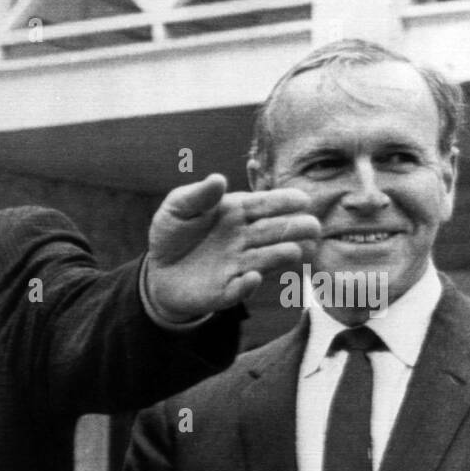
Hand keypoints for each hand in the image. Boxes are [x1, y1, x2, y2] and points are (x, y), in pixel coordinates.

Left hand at [147, 173, 318, 318]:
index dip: (285, 201)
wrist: (157, 270)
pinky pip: (239, 289)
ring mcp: (238, 265)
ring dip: (282, 255)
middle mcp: (244, 239)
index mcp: (237, 213)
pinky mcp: (225, 291)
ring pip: (267, 259)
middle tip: (313, 226)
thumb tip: (218, 179)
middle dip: (297, 228)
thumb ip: (197, 195)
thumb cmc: (173, 233)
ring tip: (294, 251)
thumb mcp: (178, 207)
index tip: (302, 199)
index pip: (265, 204)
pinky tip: (252, 278)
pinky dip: (246, 285)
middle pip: (276, 231)